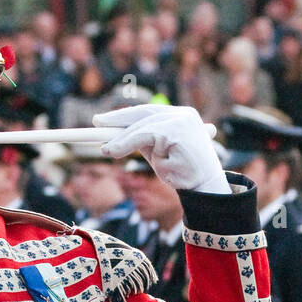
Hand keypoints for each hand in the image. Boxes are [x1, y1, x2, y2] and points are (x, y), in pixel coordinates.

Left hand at [93, 104, 229, 194]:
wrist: (204, 188)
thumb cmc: (182, 173)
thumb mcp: (158, 153)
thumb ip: (142, 142)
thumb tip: (116, 138)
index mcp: (181, 116)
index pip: (149, 113)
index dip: (126, 116)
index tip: (106, 120)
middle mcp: (183, 114)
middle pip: (144, 113)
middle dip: (118, 118)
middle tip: (97, 122)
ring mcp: (181, 120)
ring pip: (142, 125)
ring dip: (121, 138)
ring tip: (105, 150)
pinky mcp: (176, 130)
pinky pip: (144, 135)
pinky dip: (127, 143)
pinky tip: (113, 151)